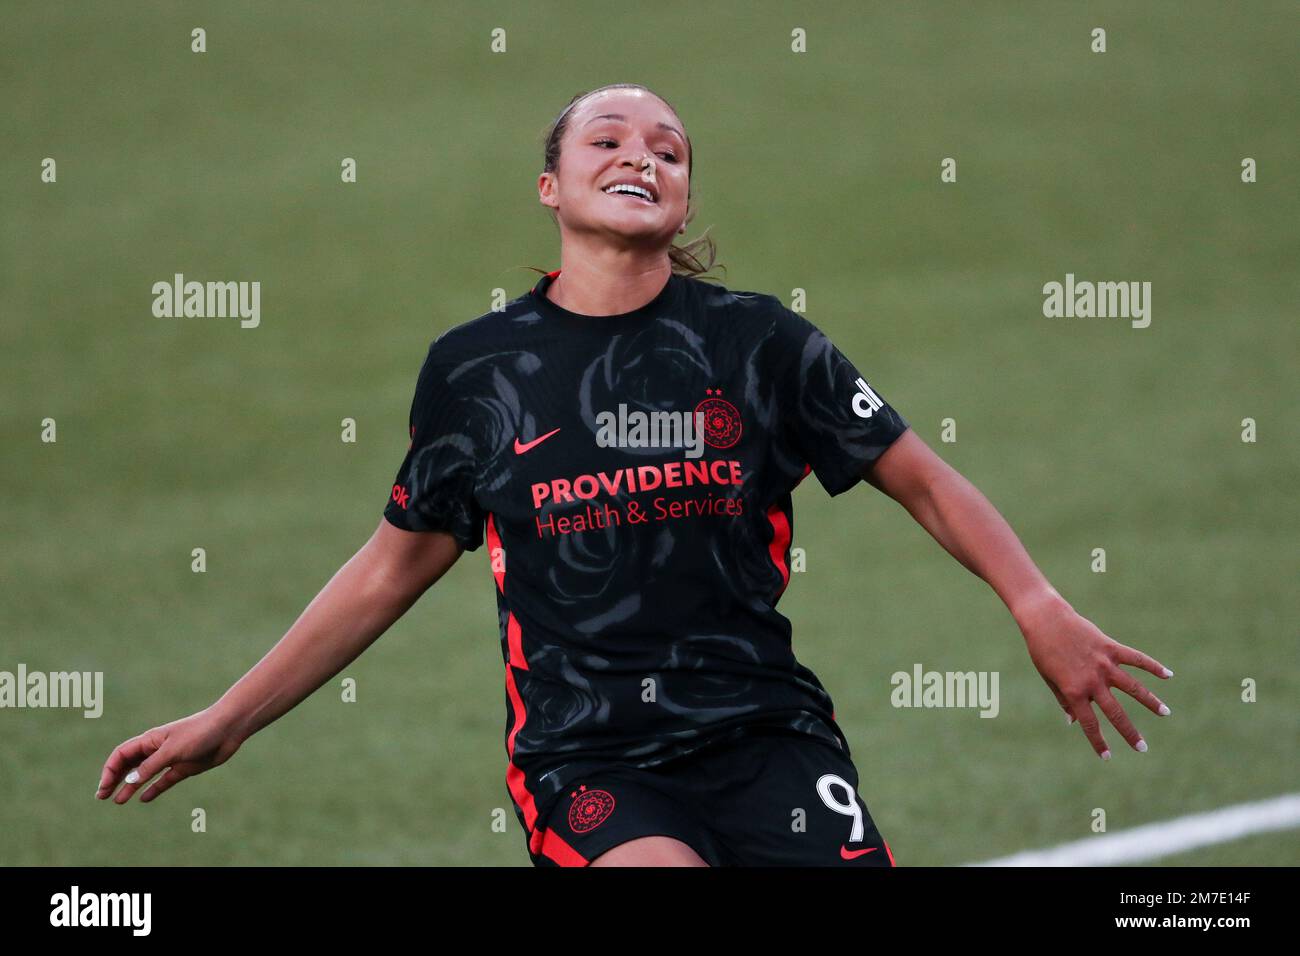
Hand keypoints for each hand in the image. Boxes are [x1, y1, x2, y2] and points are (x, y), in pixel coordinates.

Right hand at [96, 706, 243, 803]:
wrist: (229, 728)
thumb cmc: (200, 733)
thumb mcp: (172, 750)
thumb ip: (151, 766)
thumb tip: (129, 781)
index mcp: (150, 740)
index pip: (121, 755)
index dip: (110, 770)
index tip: (104, 787)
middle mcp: (157, 749)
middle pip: (129, 765)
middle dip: (114, 779)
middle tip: (101, 796)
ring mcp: (171, 759)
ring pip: (144, 775)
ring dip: (130, 787)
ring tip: (118, 801)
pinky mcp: (185, 767)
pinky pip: (164, 781)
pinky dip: (153, 789)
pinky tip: (143, 799)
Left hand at [1015, 592, 1172, 758]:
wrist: (1046, 621)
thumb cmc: (1042, 651)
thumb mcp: (1049, 679)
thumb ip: (1064, 700)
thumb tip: (1073, 721)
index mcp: (1074, 691)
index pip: (1089, 723)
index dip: (1098, 741)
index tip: (1107, 757)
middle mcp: (1092, 681)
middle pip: (1115, 712)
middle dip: (1129, 732)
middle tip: (1143, 748)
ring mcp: (1103, 664)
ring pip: (1133, 687)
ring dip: (1150, 701)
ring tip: (1166, 713)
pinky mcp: (1110, 648)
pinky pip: (1136, 659)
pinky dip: (1152, 666)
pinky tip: (1168, 675)